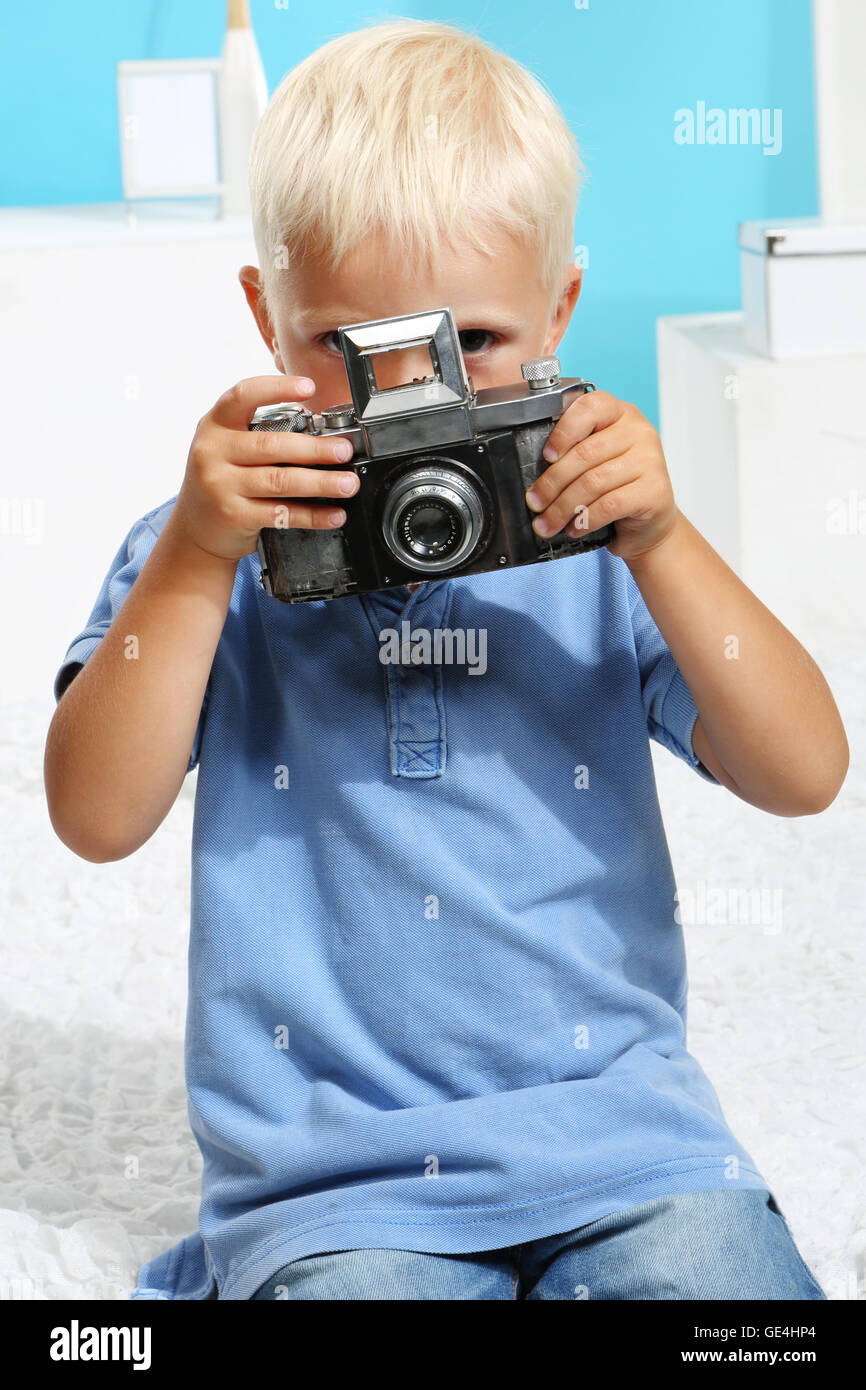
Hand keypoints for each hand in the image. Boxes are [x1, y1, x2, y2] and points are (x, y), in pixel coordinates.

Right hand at [173, 375, 359, 560]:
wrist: (195, 530)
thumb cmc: (223, 481)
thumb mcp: (228, 448)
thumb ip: (261, 434)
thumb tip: (321, 431)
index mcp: (215, 424)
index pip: (243, 395)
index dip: (277, 389)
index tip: (309, 387)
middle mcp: (212, 451)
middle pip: (272, 445)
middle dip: (316, 448)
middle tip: (344, 450)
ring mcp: (221, 485)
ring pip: (280, 481)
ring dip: (321, 482)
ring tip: (348, 483)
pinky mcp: (233, 515)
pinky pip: (282, 514)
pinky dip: (313, 515)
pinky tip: (334, 514)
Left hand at [523, 390, 678, 563]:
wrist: (650, 522)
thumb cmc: (619, 488)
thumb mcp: (597, 461)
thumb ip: (574, 453)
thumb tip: (536, 476)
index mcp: (620, 414)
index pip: (590, 408)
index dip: (563, 432)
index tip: (546, 457)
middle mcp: (638, 432)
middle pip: (585, 453)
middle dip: (552, 483)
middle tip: (535, 503)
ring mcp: (650, 460)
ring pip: (593, 482)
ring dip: (562, 508)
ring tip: (548, 523)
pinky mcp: (654, 491)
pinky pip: (609, 505)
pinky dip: (585, 520)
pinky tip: (574, 528)